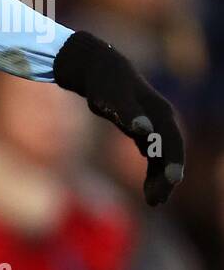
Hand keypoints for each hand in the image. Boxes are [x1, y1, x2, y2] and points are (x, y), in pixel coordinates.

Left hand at [53, 29, 184, 205]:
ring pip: (163, 157)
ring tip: (153, 201)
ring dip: (161, 179)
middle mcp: (161, 120)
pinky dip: (154, 172)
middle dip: (167, 177)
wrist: (97, 68)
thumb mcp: (112, 96)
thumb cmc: (104, 82)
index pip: (173, 140)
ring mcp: (154, 126)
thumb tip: (144, 129)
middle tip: (156, 200)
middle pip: (171, 153)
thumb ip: (127, 112)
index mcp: (159, 112)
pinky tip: (149, 190)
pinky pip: (154, 156)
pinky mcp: (144, 131)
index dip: (173, 161)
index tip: (171, 181)